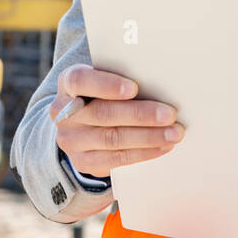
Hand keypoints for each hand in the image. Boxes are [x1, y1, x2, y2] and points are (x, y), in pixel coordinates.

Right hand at [49, 66, 184, 176]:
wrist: (80, 123)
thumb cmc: (101, 92)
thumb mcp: (103, 77)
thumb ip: (121, 76)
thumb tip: (160, 80)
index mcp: (67, 83)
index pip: (80, 81)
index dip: (106, 85)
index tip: (134, 88)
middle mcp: (64, 113)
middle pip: (103, 114)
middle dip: (140, 114)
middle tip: (169, 114)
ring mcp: (71, 140)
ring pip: (112, 139)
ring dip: (148, 136)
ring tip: (173, 133)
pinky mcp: (82, 161)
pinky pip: (116, 159)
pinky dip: (143, 153)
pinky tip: (162, 146)